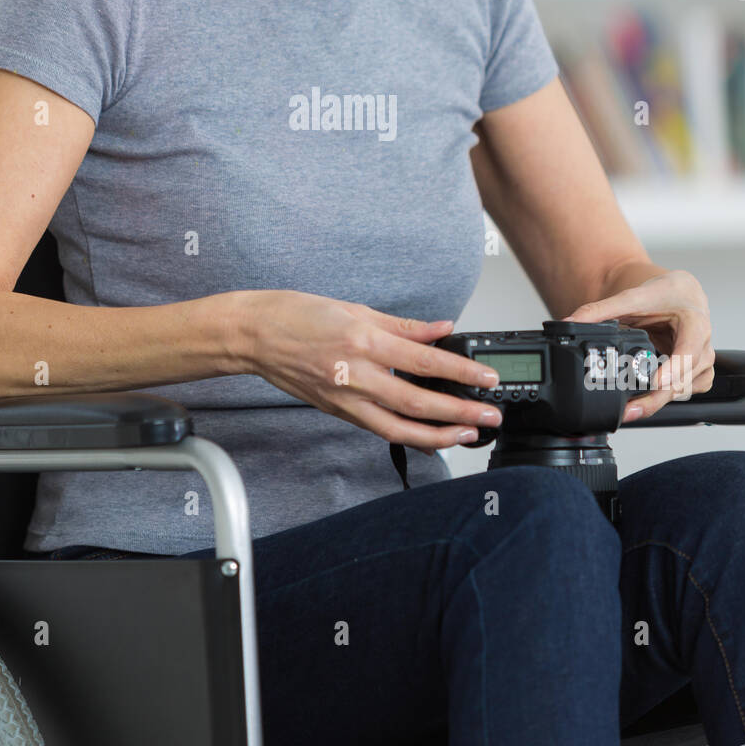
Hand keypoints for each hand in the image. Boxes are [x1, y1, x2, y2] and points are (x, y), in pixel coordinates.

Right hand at [234, 289, 502, 451]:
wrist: (254, 335)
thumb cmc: (298, 315)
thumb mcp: (356, 308)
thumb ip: (403, 325)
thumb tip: (441, 331)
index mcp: (363, 341)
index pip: (425, 362)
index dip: (462, 373)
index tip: (488, 378)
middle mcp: (356, 374)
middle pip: (418, 403)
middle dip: (460, 412)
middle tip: (490, 415)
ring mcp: (345, 398)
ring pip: (400, 427)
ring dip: (438, 435)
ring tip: (467, 433)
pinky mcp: (338, 411)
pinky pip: (379, 429)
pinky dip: (408, 436)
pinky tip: (430, 436)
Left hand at [562, 269, 714, 422]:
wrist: (681, 293)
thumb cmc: (665, 294)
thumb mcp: (633, 296)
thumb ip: (600, 310)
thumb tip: (569, 322)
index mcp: (694, 323)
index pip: (690, 351)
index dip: (675, 369)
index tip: (655, 382)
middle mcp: (703, 346)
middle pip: (685, 379)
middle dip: (657, 398)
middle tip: (629, 410)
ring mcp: (702, 362)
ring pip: (685, 390)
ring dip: (659, 401)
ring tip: (630, 409)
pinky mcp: (696, 373)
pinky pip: (685, 392)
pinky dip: (665, 398)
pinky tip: (645, 398)